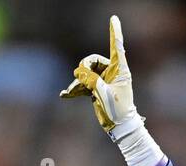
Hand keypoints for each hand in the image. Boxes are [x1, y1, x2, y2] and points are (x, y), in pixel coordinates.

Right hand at [60, 15, 139, 134]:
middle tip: (80, 79)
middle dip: (84, 68)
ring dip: (78, 81)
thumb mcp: (103, 93)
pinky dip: (76, 88)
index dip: (115, 32)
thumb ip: (90, 80)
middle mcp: (112, 72)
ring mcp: (104, 80)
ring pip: (86, 72)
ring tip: (71, 92)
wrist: (120, 127)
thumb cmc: (117, 110)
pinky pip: (84, 83)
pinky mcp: (97, 89)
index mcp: (120, 70)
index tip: (113, 18)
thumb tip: (78, 71)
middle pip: (93, 60)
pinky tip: (65, 94)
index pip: (116, 47)